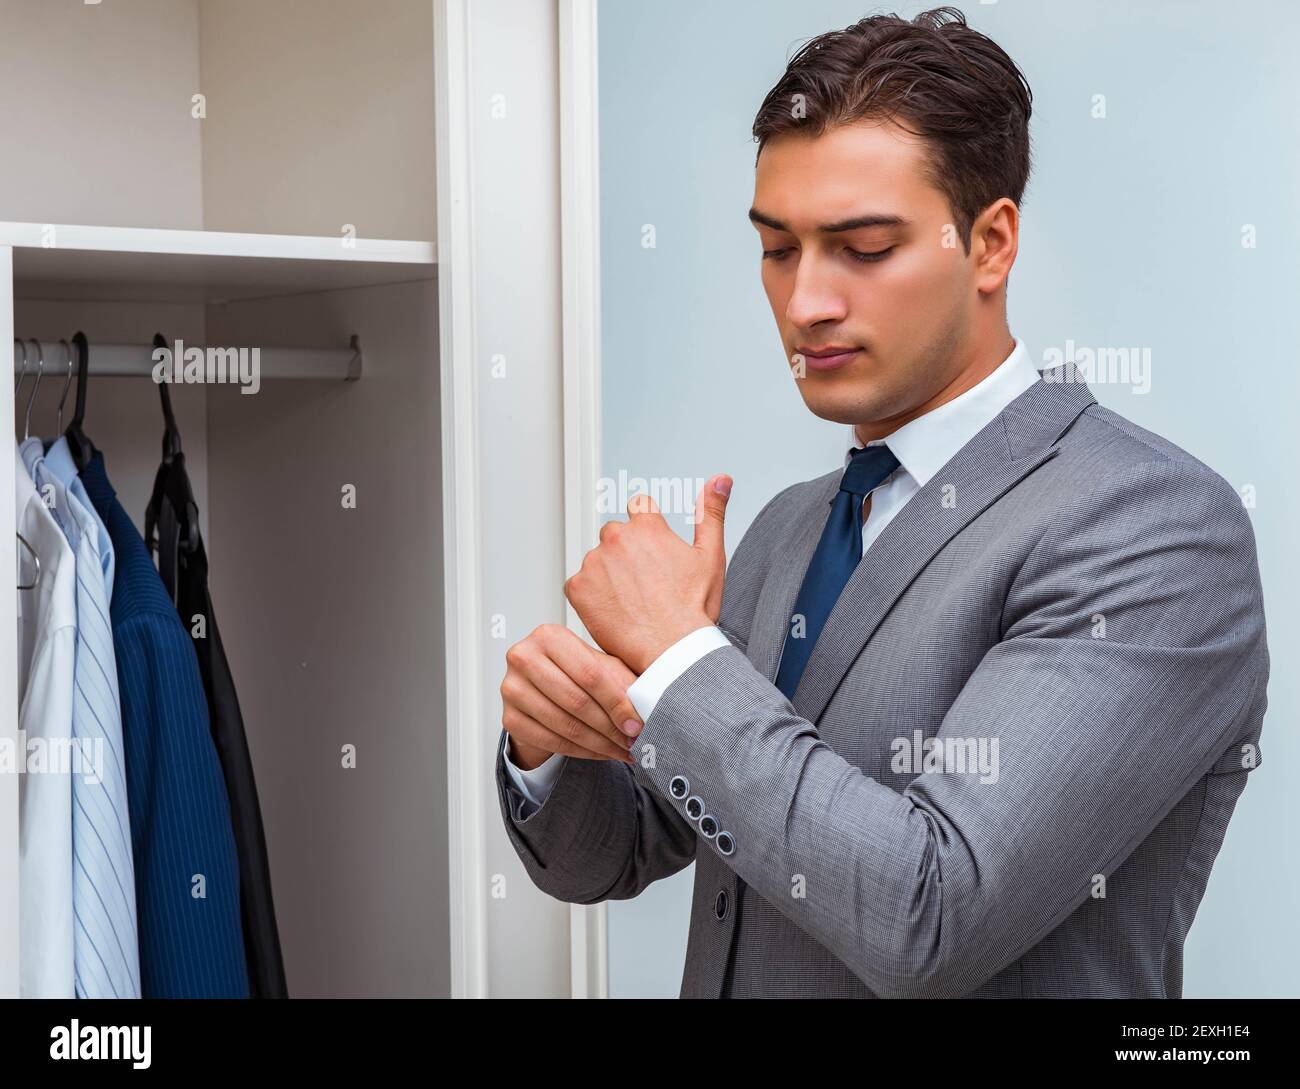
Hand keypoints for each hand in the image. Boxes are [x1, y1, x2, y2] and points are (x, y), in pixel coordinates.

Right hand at [500, 623, 641, 768]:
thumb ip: (622, 679)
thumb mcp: (602, 666)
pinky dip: (583, 752)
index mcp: (548, 635)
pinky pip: (552, 742)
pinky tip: (602, 752)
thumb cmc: (576, 672)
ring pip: (565, 725)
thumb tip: (650, 704)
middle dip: (611, 727)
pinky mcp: (509, 718)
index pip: (590, 674)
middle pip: (577, 701)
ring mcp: (511, 689)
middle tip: (634, 742)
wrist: (542, 688)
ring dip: (600, 744)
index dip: (617, 703)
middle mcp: (523, 657)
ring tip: (623, 750)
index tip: (638, 724)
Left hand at [564, 474, 731, 673]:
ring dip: (608, 576)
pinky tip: (613, 612)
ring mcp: (593, 562)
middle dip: (625, 556)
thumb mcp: (710, 556)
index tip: (651, 554)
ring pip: (597, 562)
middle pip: (614, 536)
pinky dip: (591, 598)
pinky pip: (579, 586)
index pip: (639, 507)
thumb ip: (711, 512)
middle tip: (644, 587)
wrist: (672, 650)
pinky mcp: (577, 588)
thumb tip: (720, 479)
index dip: (647, 531)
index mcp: (647, 526)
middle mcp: (616, 537)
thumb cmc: (693, 609)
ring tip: (630, 603)